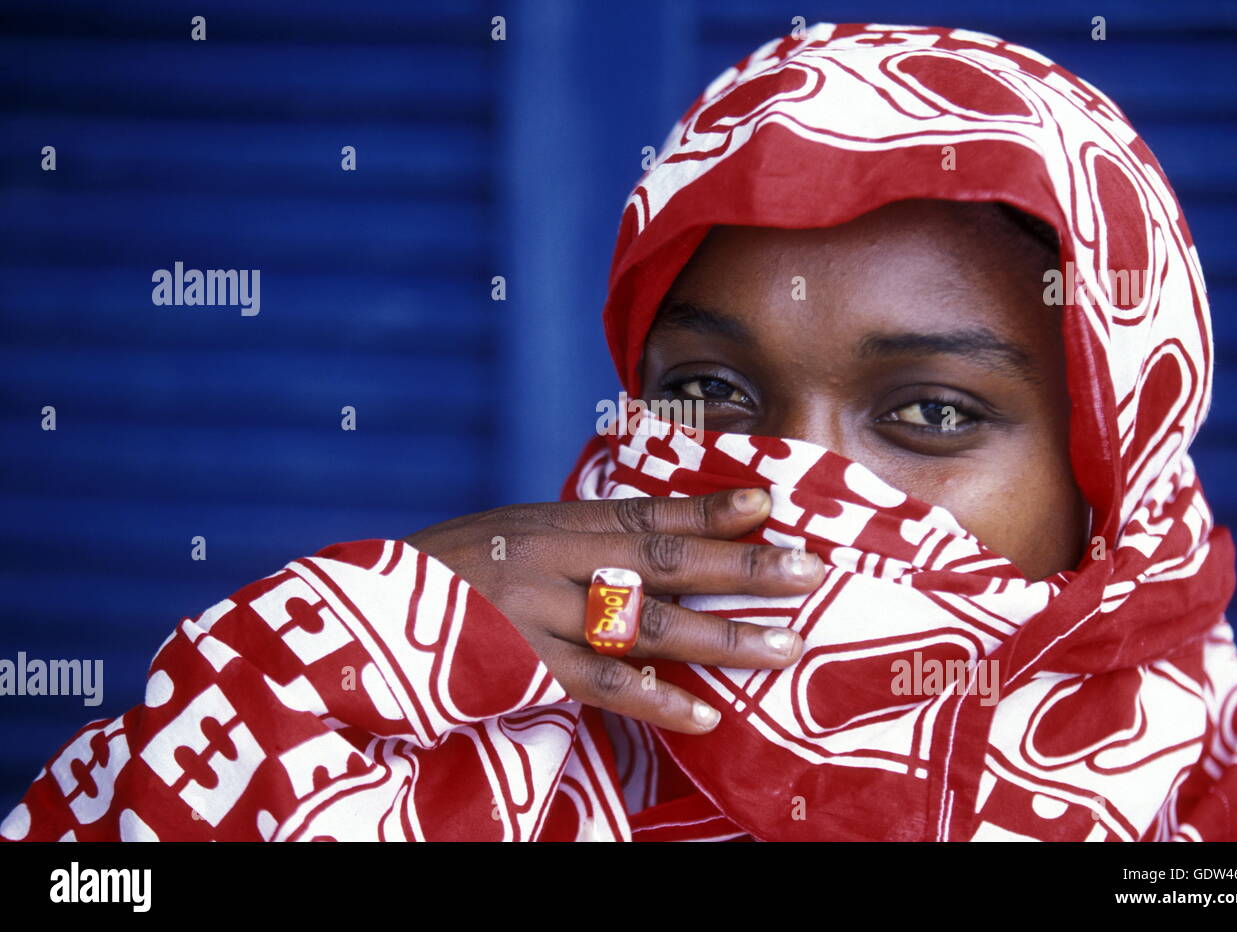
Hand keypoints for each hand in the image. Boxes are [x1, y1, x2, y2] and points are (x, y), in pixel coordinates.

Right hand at [403, 489, 823, 733]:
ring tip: (784, 646)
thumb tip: (639, 544)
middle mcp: (553, 560)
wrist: (354, 613)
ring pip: (646, 623)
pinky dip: (654, 700)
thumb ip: (570, 542)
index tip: (770, 501)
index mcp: (550, 523)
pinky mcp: (522, 667)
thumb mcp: (504, 538)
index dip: (709, 505)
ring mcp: (539, 613)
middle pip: (663, 560)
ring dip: (721, 635)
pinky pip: (600, 685)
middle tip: (809, 570)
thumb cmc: (440, 576)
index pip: (644, 511)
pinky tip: (702, 714)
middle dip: (741, 565)